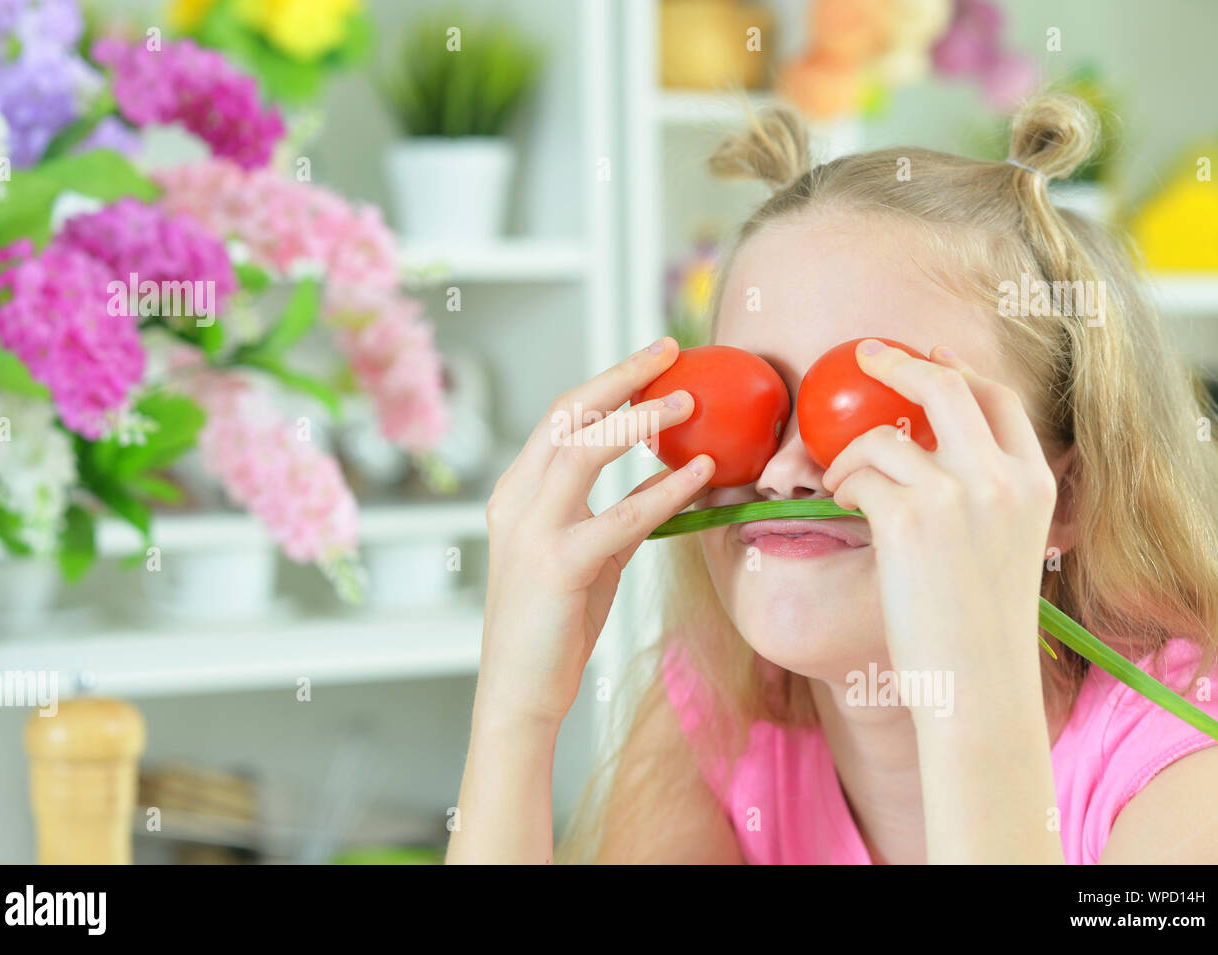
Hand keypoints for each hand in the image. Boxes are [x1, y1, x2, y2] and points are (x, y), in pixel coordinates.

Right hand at [477, 337, 713, 728]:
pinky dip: (664, 489)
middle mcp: (516, 502)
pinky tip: (700, 474)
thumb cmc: (554, 626)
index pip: (561, 416)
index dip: (608, 380)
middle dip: (620, 375)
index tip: (653, 357)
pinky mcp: (557, 567)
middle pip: (567, 413)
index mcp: (517, 493)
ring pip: (584, 450)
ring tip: (689, 401)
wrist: (520, 693)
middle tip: (670, 350)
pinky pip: (620, 515)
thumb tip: (670, 479)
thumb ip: (616, 515)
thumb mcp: (586, 557)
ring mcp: (531, 532)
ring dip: (640, 418)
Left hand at [820, 339, 1057, 721]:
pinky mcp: (909, 520)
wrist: (978, 686)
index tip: (928, 355)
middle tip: (864, 354)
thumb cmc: (982, 630)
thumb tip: (933, 451)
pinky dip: (839, 483)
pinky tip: (838, 505)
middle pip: (946, 386)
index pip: (999, 399)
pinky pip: (858, 474)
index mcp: (1034, 484)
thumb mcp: (1010, 549)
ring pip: (884, 436)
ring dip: (849, 454)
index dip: (959, 369)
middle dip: (898, 362)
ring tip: (838, 484)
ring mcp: (958, 495)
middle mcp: (1001, 479)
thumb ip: (990, 497)